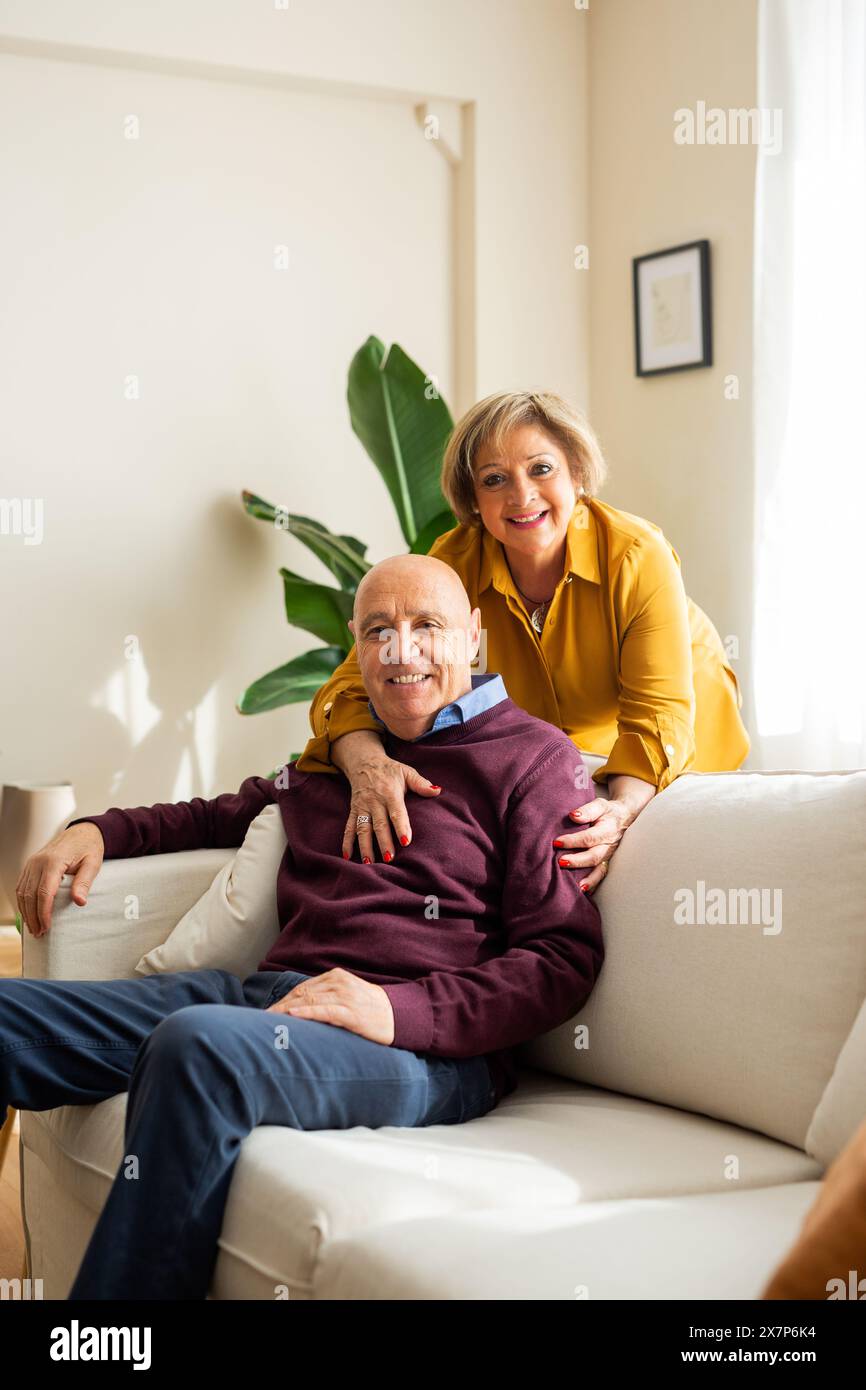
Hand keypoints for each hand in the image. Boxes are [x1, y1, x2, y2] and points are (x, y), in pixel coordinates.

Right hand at [16, 823, 104, 935]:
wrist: (82, 832)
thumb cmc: (89, 848)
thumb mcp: (93, 864)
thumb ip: (84, 882)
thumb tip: (80, 902)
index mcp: (53, 861)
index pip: (44, 892)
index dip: (43, 912)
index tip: (47, 927)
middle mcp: (38, 861)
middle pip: (30, 894)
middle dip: (33, 916)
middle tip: (40, 933)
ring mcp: (32, 863)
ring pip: (22, 891)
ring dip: (26, 911)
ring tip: (34, 928)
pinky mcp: (30, 865)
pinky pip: (21, 885)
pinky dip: (23, 901)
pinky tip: (28, 913)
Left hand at [265, 968, 394, 1045]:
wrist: (398, 1015)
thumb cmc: (370, 1009)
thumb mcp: (347, 996)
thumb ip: (327, 996)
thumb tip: (300, 1007)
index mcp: (335, 977)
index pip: (302, 988)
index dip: (283, 1000)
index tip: (268, 1012)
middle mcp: (338, 983)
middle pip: (301, 993)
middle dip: (280, 1006)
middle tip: (263, 1019)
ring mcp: (345, 996)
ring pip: (309, 1001)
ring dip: (287, 1010)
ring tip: (270, 1020)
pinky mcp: (351, 1012)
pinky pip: (325, 1010)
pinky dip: (307, 1012)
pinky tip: (293, 1015)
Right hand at [332, 732, 440, 862]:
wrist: (364, 762)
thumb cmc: (390, 770)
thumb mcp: (406, 772)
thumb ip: (421, 783)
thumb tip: (438, 790)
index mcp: (390, 793)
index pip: (396, 812)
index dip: (401, 827)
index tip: (406, 842)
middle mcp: (374, 801)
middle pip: (379, 824)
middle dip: (384, 842)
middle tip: (390, 859)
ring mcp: (362, 807)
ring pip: (362, 829)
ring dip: (365, 846)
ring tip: (368, 863)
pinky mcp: (353, 811)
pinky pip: (349, 827)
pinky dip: (347, 842)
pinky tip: (347, 856)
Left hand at [553, 796, 634, 894]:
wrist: (625, 817)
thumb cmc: (607, 811)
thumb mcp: (600, 804)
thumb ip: (588, 810)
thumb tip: (573, 816)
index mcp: (607, 829)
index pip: (589, 837)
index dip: (573, 840)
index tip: (557, 842)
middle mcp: (609, 845)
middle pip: (594, 856)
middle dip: (577, 861)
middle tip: (560, 862)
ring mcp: (610, 856)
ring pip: (600, 869)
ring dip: (588, 879)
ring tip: (576, 886)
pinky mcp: (608, 862)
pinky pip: (601, 875)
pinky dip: (593, 883)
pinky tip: (582, 890)